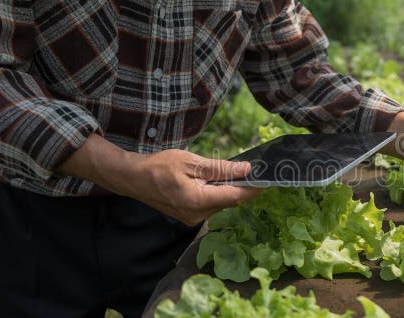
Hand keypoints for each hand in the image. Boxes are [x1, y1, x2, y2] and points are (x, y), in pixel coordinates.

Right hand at [58, 134, 261, 225]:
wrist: (133, 179)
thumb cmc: (159, 166)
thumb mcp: (191, 162)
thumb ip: (220, 168)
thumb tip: (247, 170)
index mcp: (197, 201)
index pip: (236, 197)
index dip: (255, 188)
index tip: (270, 178)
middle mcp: (197, 215)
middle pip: (230, 201)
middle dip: (243, 186)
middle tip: (254, 169)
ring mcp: (193, 219)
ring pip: (222, 203)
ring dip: (230, 189)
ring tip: (236, 172)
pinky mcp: (191, 217)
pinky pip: (212, 205)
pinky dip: (218, 193)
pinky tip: (219, 181)